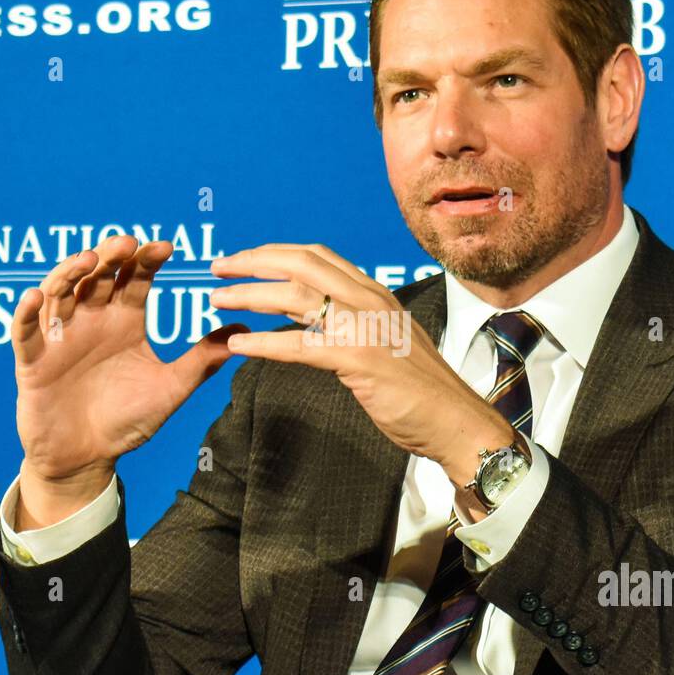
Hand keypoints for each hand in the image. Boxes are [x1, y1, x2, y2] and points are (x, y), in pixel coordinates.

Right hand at [11, 236, 245, 526]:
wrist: (88, 459)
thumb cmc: (128, 421)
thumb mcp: (170, 389)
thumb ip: (202, 361)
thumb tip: (244, 332)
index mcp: (124, 322)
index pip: (135, 280)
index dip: (146, 261)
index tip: (166, 248)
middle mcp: (91, 321)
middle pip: (97, 276)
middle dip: (110, 256)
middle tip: (127, 242)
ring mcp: (59, 337)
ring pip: (60, 293)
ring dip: (69, 273)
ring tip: (87, 260)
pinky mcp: (32, 361)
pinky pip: (24, 332)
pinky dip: (26, 313)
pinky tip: (35, 297)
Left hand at [208, 244, 512, 486]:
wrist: (456, 421)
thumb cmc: (423, 390)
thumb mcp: (390, 341)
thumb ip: (359, 324)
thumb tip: (324, 322)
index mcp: (375, 294)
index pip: (318, 256)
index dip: (275, 253)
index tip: (244, 259)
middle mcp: (370, 301)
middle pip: (301, 263)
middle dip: (253, 262)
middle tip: (217, 270)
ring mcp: (365, 328)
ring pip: (295, 296)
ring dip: (249, 295)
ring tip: (216, 302)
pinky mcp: (360, 360)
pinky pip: (299, 346)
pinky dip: (263, 344)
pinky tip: (237, 347)